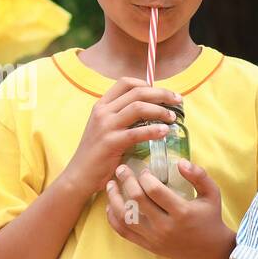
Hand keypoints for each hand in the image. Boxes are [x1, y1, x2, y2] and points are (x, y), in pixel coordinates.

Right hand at [62, 78, 182, 197]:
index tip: (162, 93)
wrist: (79, 175)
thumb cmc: (97, 154)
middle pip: (137, 92)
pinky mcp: (110, 142)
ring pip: (138, 107)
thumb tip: (150, 110)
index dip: (147, 84)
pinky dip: (153, 130)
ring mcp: (105, 126)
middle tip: (178, 101)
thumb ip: (122, 117)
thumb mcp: (105, 129)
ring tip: (172, 118)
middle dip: (161, 94)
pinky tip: (164, 132)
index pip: (125, 82)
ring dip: (160, 110)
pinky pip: (136, 132)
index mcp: (101, 105)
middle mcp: (102, 111)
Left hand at [105, 160, 231, 258]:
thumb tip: (180, 161)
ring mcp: (154, 238)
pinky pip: (124, 232)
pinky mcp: (147, 246)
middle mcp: (165, 227)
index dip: (145, 177)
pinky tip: (111, 204)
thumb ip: (199, 175)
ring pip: (125, 217)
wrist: (210, 250)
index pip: (154, 191)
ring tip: (111, 185)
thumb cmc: (210, 218)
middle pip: (137, 201)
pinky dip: (113, 218)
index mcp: (181, 212)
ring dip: (114, 198)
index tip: (144, 169)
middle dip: (126, 181)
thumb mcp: (212, 194)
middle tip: (121, 169)